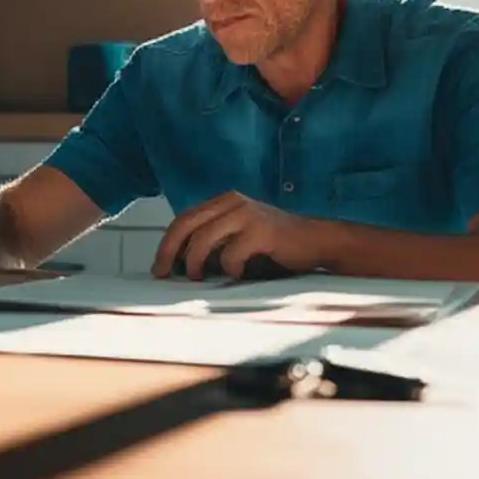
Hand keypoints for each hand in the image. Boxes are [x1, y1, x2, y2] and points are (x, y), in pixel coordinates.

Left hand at [150, 191, 323, 279]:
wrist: (318, 242)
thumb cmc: (276, 246)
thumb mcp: (240, 237)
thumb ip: (214, 242)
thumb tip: (179, 264)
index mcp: (225, 201)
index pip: (185, 218)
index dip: (168, 242)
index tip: (160, 266)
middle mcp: (234, 201)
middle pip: (187, 224)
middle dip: (169, 251)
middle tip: (163, 273)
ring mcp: (248, 214)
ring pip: (203, 237)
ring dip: (195, 262)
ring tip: (198, 277)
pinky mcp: (262, 230)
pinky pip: (231, 253)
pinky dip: (229, 268)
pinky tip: (237, 275)